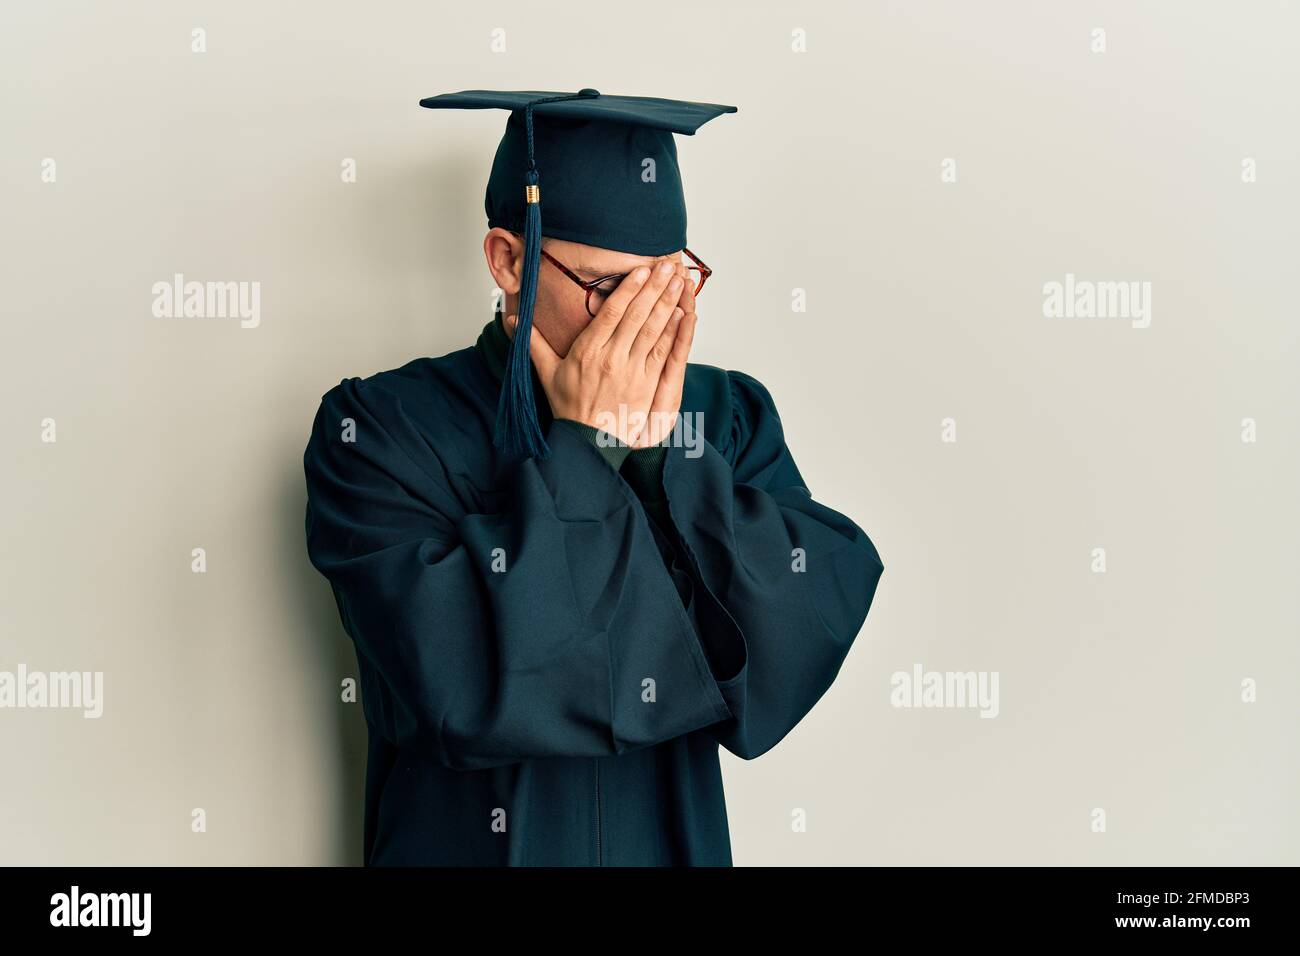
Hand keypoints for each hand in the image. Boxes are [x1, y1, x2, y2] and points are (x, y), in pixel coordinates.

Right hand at [511, 259, 686, 445]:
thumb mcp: (545, 372)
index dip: (628, 289)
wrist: (587, 442)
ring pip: (653, 330)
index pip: (610, 313)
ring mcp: (632, 371)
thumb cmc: (569, 407)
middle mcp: (611, 358)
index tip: (641, 269)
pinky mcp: (647, 384)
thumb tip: (511, 317)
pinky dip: (674, 332)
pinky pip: (663, 353)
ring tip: (679, 281)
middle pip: (636, 316)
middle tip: (667, 265)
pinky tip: (683, 313)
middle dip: (654, 288)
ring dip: (668, 303)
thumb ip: (531, 340)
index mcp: (587, 351)